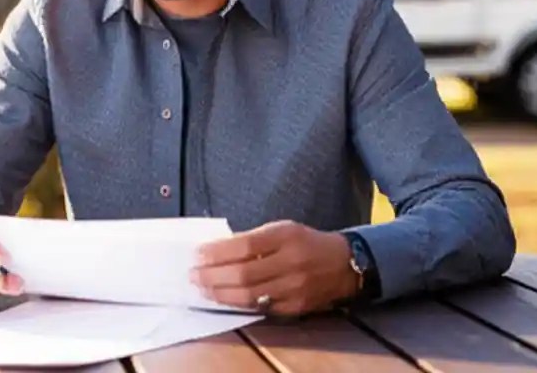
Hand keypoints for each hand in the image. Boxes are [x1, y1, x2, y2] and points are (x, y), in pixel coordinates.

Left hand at [191, 220, 359, 316]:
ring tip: (204, 289)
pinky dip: (239, 303)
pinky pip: (261, 308)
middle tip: (193, 276)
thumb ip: (252, 238)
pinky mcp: (295, 306)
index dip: (217, 253)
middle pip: (243, 274)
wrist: (343, 264)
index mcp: (286, 237)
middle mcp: (291, 262)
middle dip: (213, 276)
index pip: (244, 246)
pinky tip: (225, 298)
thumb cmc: (306, 243)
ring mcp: (294, 287)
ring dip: (221, 293)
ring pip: (249, 295)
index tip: (198, 255)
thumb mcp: (282, 229)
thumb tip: (217, 250)